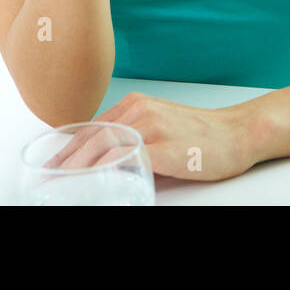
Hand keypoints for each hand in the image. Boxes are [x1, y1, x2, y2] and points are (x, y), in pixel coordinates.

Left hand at [47, 91, 257, 182]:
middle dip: (66, 159)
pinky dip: (103, 170)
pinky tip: (95, 182)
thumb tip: (109, 160)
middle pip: (91, 135)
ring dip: (78, 167)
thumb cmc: (204, 135)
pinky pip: (124, 158)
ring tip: (64, 184)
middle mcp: (141, 111)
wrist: (240, 132)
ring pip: (102, 145)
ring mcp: (152, 128)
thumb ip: (136, 136)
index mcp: (138, 105)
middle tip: (50, 178)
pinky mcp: (164, 148)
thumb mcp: (164, 127)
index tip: (54, 164)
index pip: (93, 126)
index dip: (69, 147)